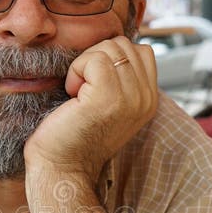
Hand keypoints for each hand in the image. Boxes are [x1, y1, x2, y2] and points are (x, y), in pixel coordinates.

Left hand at [24, 37, 157, 181]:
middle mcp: (147, 99)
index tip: (94, 85)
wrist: (61, 167)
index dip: (111, 57)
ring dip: (84, 65)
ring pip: (109, 48)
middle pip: (124, 44)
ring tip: (78, 94)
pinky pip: (94, 60)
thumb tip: (112, 46)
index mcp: (150, 100)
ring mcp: (131, 98)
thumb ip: (122, 78)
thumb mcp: (110, 103)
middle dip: (96, 58)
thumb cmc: (75, 133)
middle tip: (83, 89)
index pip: (142, 51)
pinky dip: (76, 71)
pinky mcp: (109, 98)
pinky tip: (72, 96)